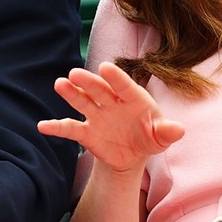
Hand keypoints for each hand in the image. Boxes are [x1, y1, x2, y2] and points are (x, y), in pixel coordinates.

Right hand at [38, 62, 184, 173]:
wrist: (133, 154)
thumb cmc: (151, 137)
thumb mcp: (161, 136)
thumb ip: (167, 131)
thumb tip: (179, 130)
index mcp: (134, 99)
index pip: (125, 86)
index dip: (116, 77)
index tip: (106, 67)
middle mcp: (113, 103)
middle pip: (100, 90)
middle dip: (89, 82)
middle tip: (75, 73)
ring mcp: (98, 116)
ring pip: (83, 101)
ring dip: (72, 93)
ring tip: (60, 84)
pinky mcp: (86, 132)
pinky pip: (70, 128)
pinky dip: (57, 127)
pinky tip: (43, 126)